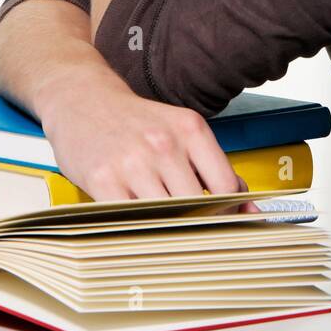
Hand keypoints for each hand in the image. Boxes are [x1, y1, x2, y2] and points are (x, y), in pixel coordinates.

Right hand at [40, 72, 259, 212]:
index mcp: (190, 128)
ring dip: (169, 229)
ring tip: (164, 225)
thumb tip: (249, 210)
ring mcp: (132, 162)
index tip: (225, 223)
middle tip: (193, 232)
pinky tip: (139, 225)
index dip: (229, 212)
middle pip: (198, 206)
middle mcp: (164, 144)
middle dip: (199, 224)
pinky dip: (139, 229)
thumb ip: (212, 167)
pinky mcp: (103, 179)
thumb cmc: (135, 122)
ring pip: (167, 216)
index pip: (226, 186)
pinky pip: (131, 220)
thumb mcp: (179, 130)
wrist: (81, 98)